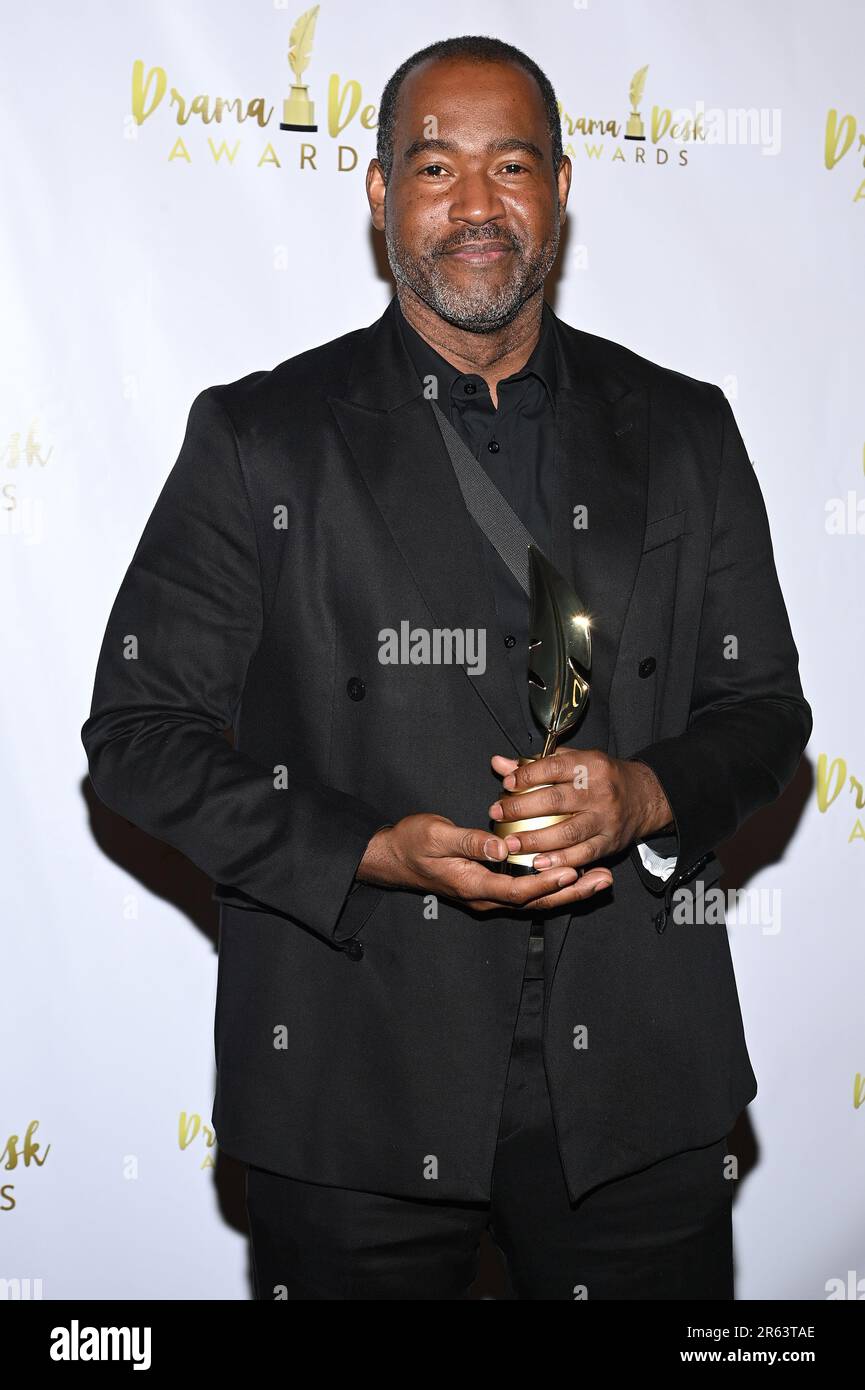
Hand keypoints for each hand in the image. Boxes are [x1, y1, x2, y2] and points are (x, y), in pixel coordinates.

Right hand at [355, 813, 612, 911]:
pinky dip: (552, 884)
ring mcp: (489, 896)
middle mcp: (485, 898)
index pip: (517, 890)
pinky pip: (527, 891)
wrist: (393, 857)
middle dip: (571, 892)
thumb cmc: (412, 842)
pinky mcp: (491, 888)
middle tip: (603, 879)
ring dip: (568, 890)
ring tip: (599, 879)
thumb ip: (469, 841)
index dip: (546, 882)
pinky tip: (572, 873)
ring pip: (535, 899)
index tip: (571, 871)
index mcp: (472, 886)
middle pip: (536, 902)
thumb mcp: (437, 835)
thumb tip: (500, 848)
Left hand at [488, 750, 672, 872]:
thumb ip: (536, 764)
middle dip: (522, 808)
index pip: (554, 768)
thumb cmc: (601, 777)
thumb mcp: (574, 761)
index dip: (527, 776)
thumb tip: (500, 763)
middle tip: (497, 814)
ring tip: (511, 844)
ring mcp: (605, 819)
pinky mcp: (610, 843)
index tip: (507, 784)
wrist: (645, 797)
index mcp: (589, 765)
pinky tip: (538, 862)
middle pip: (556, 801)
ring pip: (567, 832)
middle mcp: (599, 791)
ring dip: (536, 840)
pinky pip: (582, 854)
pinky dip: (559, 860)